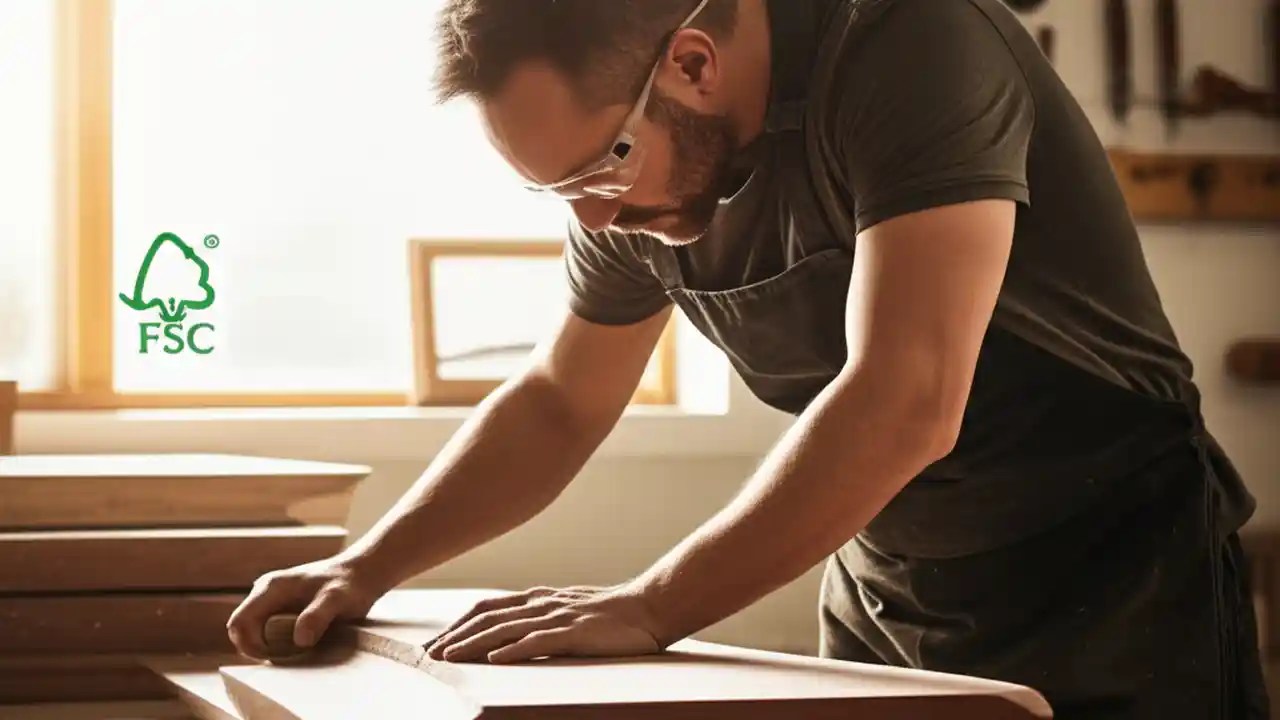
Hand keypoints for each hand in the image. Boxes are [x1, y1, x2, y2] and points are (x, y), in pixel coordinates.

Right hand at [226, 556, 385, 659]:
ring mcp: (271, 598)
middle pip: (240, 627)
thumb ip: (317, 616)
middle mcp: (266, 591)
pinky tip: (295, 648)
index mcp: (271, 588)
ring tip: (291, 655)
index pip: (240, 623)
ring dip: (264, 646)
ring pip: (251, 629)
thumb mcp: (337, 600)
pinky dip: (272, 642)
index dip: (250, 646)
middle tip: (283, 661)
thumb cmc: (350, 585)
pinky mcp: (280, 606)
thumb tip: (300, 639)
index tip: (275, 659)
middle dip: (255, 649)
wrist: (362, 572)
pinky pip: (264, 628)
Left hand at [424, 584, 665, 663]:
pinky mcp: (574, 632)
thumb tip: (510, 636)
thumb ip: (539, 619)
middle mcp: (540, 603)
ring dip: (473, 644)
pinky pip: (538, 641)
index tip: (433, 644)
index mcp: (536, 599)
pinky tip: (494, 661)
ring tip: (449, 658)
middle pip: (486, 618)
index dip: (457, 625)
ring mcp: (556, 616)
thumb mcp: (566, 611)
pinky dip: (513, 650)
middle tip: (428, 656)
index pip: (485, 608)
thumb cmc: (609, 615)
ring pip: (504, 629)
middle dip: (454, 636)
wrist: (648, 607)